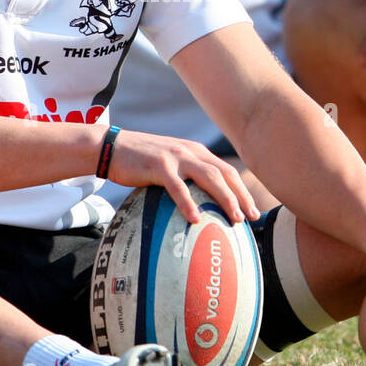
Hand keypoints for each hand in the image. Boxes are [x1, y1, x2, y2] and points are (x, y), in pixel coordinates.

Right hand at [105, 130, 260, 225]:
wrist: (111, 147)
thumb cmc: (139, 162)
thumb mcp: (168, 166)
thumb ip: (184, 178)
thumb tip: (197, 208)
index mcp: (196, 152)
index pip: (227, 171)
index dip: (243, 190)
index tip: (254, 211)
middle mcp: (191, 151)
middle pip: (225, 174)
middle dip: (242, 196)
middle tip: (252, 218)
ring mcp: (176, 157)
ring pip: (210, 177)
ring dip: (226, 198)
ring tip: (235, 218)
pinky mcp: (159, 165)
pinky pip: (178, 187)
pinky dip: (189, 203)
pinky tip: (195, 219)